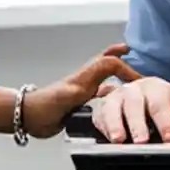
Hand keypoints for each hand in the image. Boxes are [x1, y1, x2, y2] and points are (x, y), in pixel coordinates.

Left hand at [20, 43, 142, 138]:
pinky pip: (98, 97)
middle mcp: (85, 81)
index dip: (126, 69)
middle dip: (117, 55)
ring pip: (103, 79)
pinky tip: (115, 104)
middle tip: (129, 51)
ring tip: (129, 79)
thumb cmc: (45, 105)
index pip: (110, 63)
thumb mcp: (71, 92)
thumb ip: (89, 84)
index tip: (139, 81)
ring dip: (115, 76)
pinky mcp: (80, 106)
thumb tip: (113, 82)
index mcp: (85, 75)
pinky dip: (109, 97)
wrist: (29, 118)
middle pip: (104, 62)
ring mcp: (82, 93)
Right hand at [94, 76, 169, 142]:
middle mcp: (134, 90)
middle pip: (134, 105)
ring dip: (115, 124)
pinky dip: (102, 127)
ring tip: (119, 139)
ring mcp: (116, 98)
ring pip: (112, 108)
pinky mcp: (102, 108)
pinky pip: (98, 116)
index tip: (169, 138)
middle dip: (137, 123)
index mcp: (156, 88)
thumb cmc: (165, 104)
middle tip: (141, 141)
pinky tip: (107, 138)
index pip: (160, 105)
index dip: (165, 122)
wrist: (146, 94)